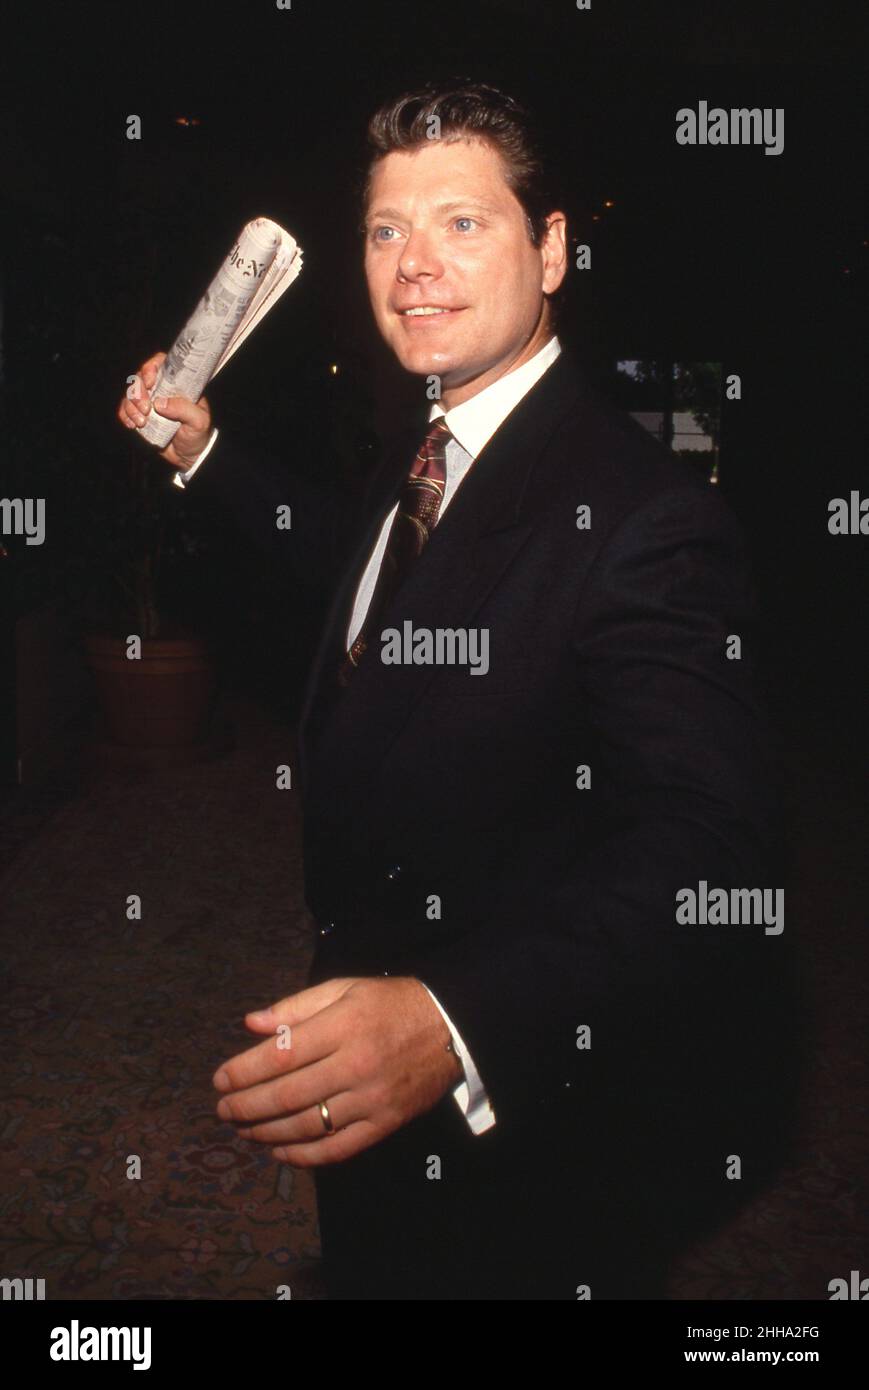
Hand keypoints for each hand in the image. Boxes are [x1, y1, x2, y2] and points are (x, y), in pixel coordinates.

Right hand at [117, 350, 212, 470]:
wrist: (189, 457)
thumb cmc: (198, 435)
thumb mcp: (199, 421)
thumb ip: (184, 409)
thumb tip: (160, 403)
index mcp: (177, 385)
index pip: (161, 364)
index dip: (151, 367)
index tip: (150, 382)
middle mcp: (161, 390)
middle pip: (140, 378)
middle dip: (138, 392)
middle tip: (146, 409)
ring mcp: (149, 402)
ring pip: (130, 394)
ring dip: (131, 407)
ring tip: (142, 423)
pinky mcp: (140, 416)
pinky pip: (125, 409)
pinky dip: (125, 415)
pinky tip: (132, 426)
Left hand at [212, 977, 464, 1166]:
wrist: (451, 1027)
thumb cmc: (390, 1003)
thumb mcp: (345, 989)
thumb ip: (297, 1007)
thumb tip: (252, 1024)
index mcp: (343, 1026)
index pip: (281, 1055)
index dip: (244, 1071)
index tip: (220, 1080)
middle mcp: (355, 1065)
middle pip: (287, 1094)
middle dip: (246, 1106)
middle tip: (223, 1110)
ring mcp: (371, 1099)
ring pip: (307, 1125)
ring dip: (267, 1132)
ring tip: (244, 1129)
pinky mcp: (384, 1124)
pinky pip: (337, 1148)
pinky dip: (303, 1155)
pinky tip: (280, 1151)